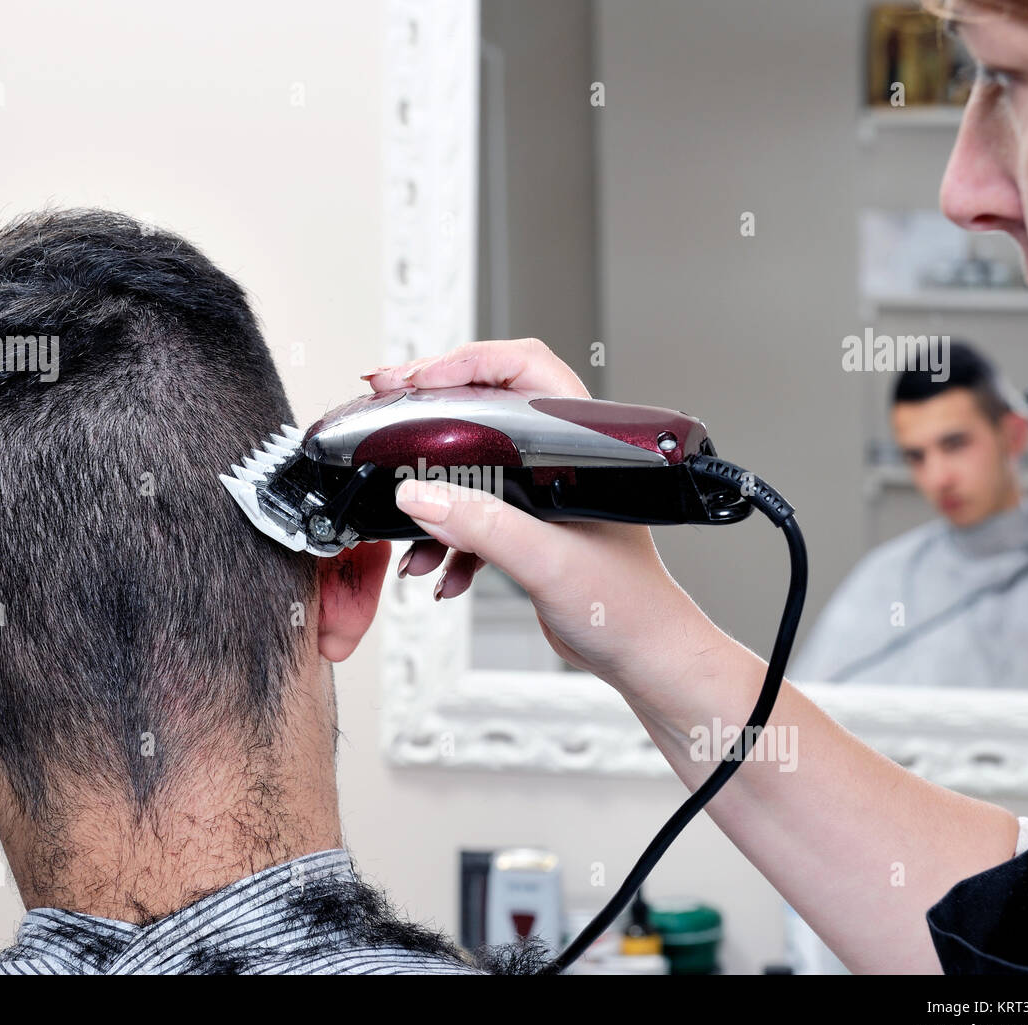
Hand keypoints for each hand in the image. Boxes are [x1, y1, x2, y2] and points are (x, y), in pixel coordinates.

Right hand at [359, 338, 717, 704]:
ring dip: (434, 498)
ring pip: (470, 468)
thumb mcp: (548, 561)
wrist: (641, 657)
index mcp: (580, 445)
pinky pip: (472, 516)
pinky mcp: (526, 527)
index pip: (522, 370)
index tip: (417, 379)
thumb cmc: (627, 606)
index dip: (465, 363)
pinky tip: (439, 570)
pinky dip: (448, 541)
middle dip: (431, 418)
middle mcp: (559, 460)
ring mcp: (540, 493)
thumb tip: (420, 495)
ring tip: (410, 531)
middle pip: (484, 410)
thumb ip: (483, 526)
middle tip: (386, 409)